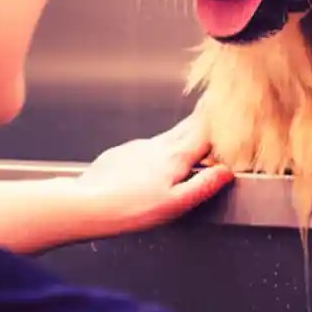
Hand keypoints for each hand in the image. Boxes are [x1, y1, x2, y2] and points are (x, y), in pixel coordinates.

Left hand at [75, 114, 234, 236]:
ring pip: (166, 137)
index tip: (223, 102)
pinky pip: (147, 148)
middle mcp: (157, 146)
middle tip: (212, 108)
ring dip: (181, 135)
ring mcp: (138, 147)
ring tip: (190, 138)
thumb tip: (225, 172)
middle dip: (201, 119)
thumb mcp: (175, 204)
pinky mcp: (122, 154)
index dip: (215, 116)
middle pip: (186, 128)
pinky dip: (159, 150)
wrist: (86, 204)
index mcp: (174, 157)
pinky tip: (155, 164)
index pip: (202, 129)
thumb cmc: (130, 209)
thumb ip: (203, 186)